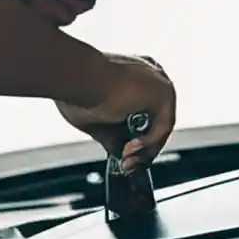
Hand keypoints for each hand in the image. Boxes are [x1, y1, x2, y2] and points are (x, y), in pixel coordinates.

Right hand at [56, 53, 174, 172]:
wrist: (75, 76)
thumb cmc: (76, 91)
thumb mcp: (94, 120)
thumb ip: (111, 136)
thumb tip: (120, 154)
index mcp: (132, 76)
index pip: (144, 111)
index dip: (136, 136)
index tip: (124, 153)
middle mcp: (149, 75)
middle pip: (155, 120)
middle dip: (142, 147)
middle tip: (127, 164)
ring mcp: (158, 81)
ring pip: (161, 125)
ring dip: (145, 149)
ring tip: (126, 160)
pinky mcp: (163, 91)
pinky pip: (163, 125)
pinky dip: (148, 142)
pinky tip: (130, 148)